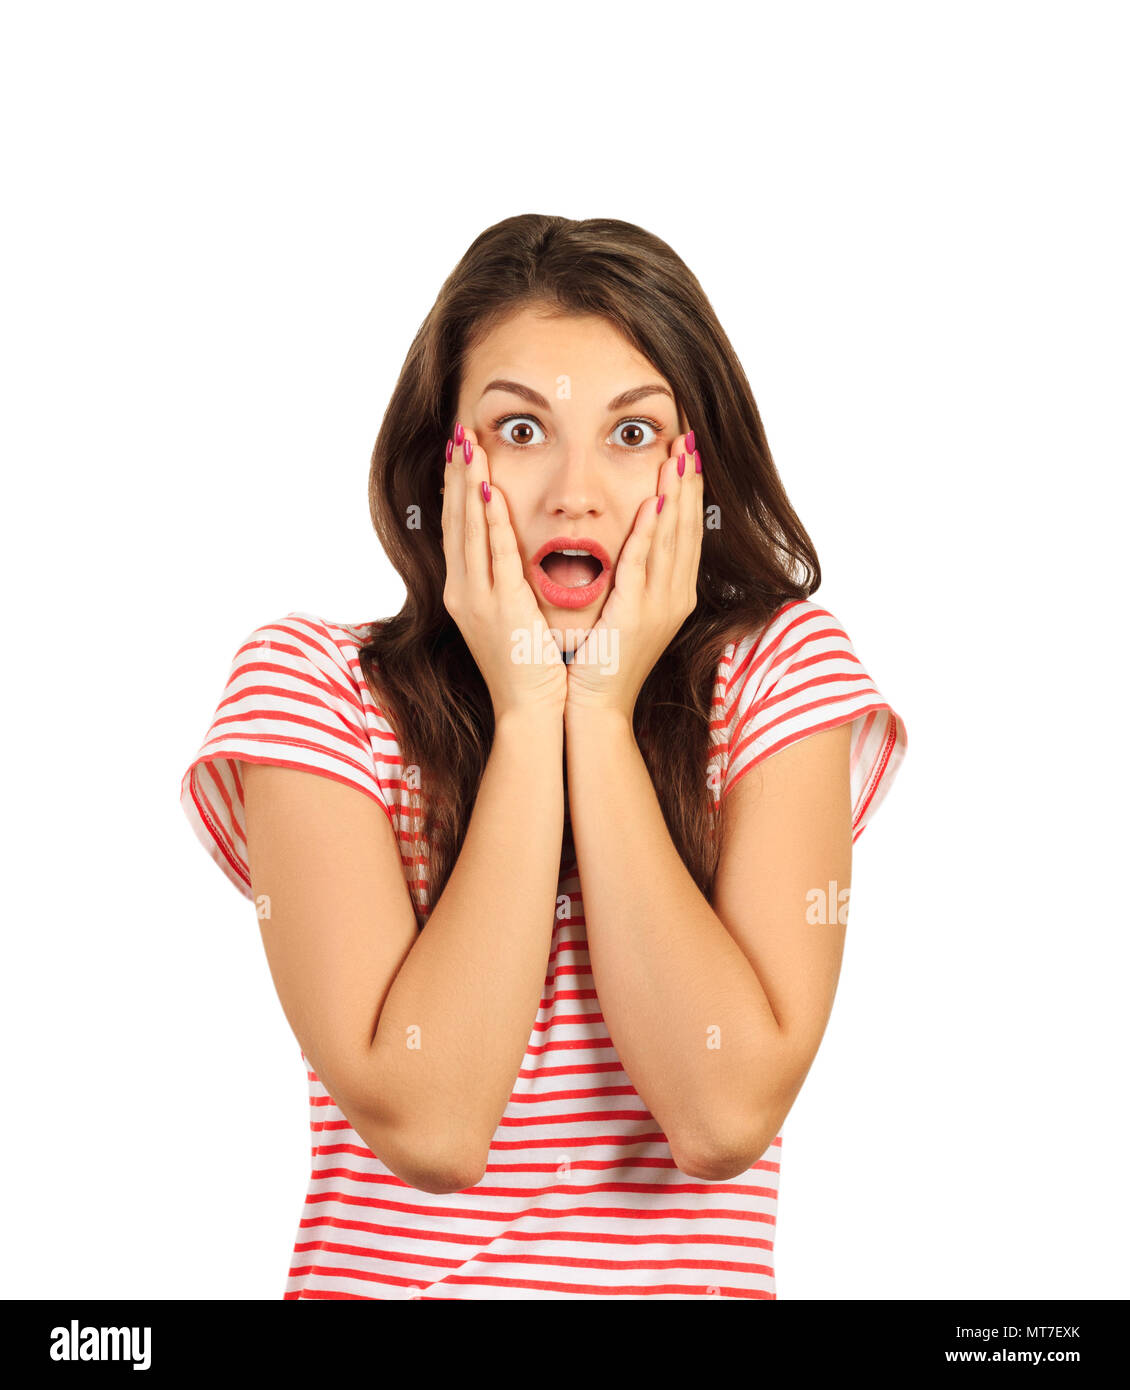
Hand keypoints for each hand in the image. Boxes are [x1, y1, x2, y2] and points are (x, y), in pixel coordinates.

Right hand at [441, 422, 566, 721]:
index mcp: (466, 593)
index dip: (456, 490)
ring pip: (469, 530)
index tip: (459, 455)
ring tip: (468, 446)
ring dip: (467, 484)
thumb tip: (515, 555)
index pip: (457, 531)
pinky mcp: (500, 607)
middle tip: (458, 434)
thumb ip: (508, 585)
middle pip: (456, 522)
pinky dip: (489, 521)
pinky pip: (494, 555)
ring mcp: (478, 599)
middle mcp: (464, 591)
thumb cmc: (528, 669)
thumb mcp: (512, 619)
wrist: (530, 711)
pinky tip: (488, 490)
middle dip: (455, 476)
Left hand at [565, 432, 703, 719]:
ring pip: (672, 540)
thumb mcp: (622, 611)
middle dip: (689, 482)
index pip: (686, 532)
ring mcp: (659, 607)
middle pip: (687, 528)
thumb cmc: (599, 661)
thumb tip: (627, 543)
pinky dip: (651, 534)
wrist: (593, 706)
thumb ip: (630, 577)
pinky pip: (644, 566)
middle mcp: (674, 597)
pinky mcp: (636, 616)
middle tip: (690, 440)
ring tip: (679, 457)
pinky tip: (654, 505)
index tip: (687, 455)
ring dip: (676, 495)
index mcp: (672, 594)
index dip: (689, 492)